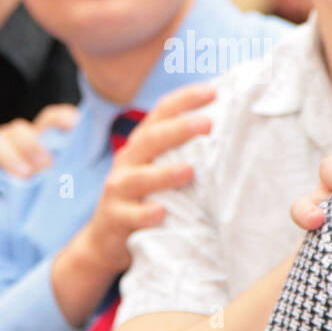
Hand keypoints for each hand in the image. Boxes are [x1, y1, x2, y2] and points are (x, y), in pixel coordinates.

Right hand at [0, 104, 79, 283]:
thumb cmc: (20, 202)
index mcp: (34, 144)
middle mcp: (10, 143)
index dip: (60, 117)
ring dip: (11, 156)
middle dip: (34, 143)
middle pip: (21, 129)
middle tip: (47, 163)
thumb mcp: (45, 189)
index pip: (48, 121)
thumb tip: (106, 181)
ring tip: (24, 175)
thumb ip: (68, 180)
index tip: (75, 123)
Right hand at [50, 83, 215, 326]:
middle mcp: (127, 162)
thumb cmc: (145, 197)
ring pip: (138, 178)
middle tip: (208, 123)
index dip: (185, 99)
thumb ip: (183, 150)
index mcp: (141, 145)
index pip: (160, 113)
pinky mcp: (115, 219)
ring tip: (189, 170)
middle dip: (179, 129)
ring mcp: (118, 191)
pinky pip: (129, 216)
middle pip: (150, 139)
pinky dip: (144, 214)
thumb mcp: (158, 168)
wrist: (104, 239)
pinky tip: (161, 212)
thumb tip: (227, 128)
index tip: (214, 91)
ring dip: (164, 174)